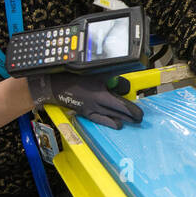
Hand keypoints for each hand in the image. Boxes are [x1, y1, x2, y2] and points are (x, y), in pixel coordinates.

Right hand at [26, 72, 143, 128]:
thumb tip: (124, 78)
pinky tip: (116, 124)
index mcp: (100, 95)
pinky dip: (109, 122)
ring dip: (121, 120)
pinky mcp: (85, 113)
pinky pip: (99, 120)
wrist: (55, 85)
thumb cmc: (75, 76)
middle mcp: (96, 105)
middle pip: (117, 113)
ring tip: (131, 122)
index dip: (132, 111)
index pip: (121, 105)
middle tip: (139, 119)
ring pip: (110, 118)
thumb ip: (112, 75)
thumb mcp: (96, 71)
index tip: (139, 114)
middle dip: (130, 117)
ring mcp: (90, 110)